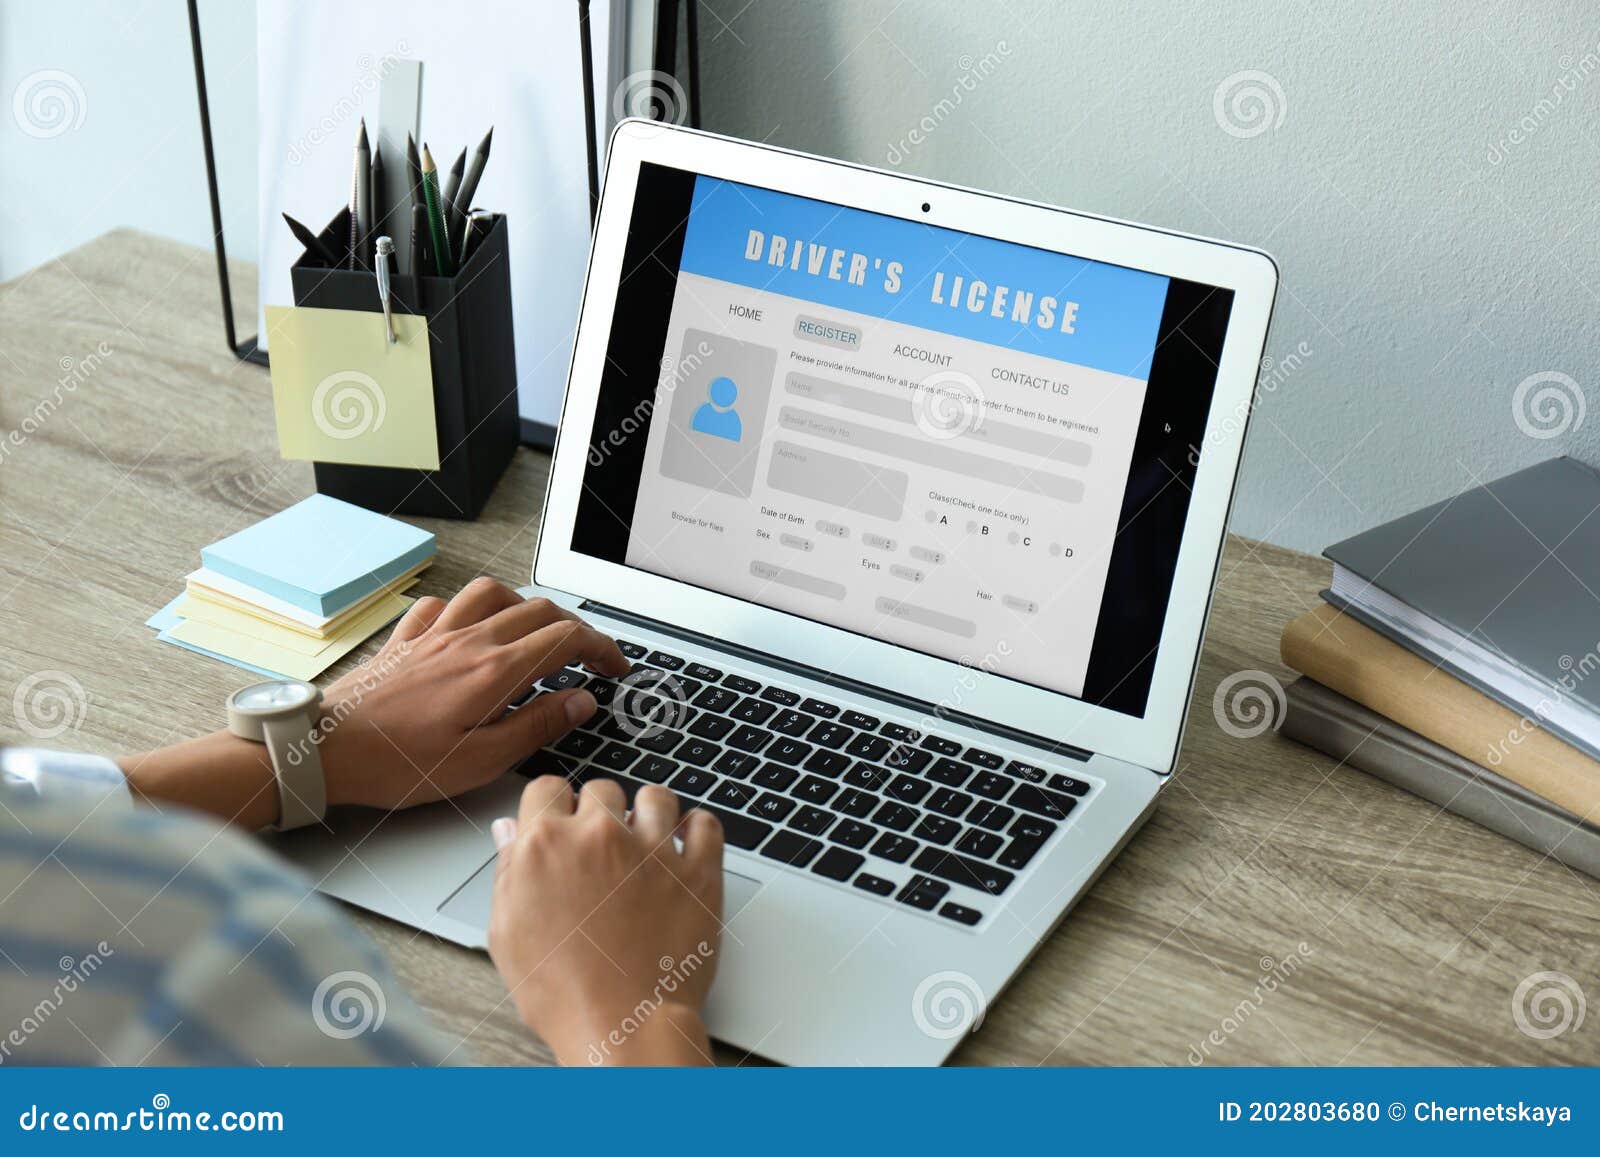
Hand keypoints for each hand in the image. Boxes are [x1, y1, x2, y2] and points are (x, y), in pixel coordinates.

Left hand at [316, 577, 630, 808]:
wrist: (323, 750)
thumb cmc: (396, 764)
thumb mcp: (480, 761)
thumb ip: (536, 726)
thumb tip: (579, 701)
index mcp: (492, 672)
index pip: (566, 639)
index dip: (601, 648)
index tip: (615, 667)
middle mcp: (467, 641)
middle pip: (538, 610)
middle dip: (575, 628)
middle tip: (590, 656)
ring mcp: (434, 635)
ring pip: (493, 593)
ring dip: (525, 605)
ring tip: (535, 632)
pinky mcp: (405, 641)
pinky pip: (442, 605)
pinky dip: (465, 609)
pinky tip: (468, 628)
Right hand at [488, 776, 723, 1065]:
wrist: (623, 1027)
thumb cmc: (563, 994)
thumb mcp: (508, 934)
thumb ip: (509, 871)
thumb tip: (509, 832)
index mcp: (546, 845)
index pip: (547, 787)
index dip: (553, 806)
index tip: (562, 822)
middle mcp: (600, 836)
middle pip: (601, 788)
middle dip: (599, 811)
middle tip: (601, 847)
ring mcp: (653, 850)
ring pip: (655, 796)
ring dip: (649, 813)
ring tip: (646, 841)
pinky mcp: (698, 871)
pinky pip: (706, 824)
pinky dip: (698, 830)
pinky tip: (687, 847)